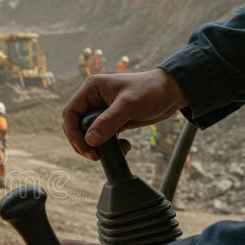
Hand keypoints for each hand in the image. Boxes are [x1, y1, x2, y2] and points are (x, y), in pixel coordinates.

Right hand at [62, 69, 188, 160]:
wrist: (173, 92)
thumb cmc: (151, 90)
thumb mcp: (129, 105)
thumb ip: (108, 122)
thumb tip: (90, 140)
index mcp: (91, 89)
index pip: (71, 113)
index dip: (73, 133)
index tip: (86, 148)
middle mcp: (93, 98)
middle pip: (76, 125)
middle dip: (83, 142)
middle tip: (95, 155)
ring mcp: (102, 110)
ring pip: (88, 133)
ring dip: (97, 146)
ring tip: (110, 153)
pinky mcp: (112, 120)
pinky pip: (102, 136)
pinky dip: (109, 145)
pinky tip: (124, 147)